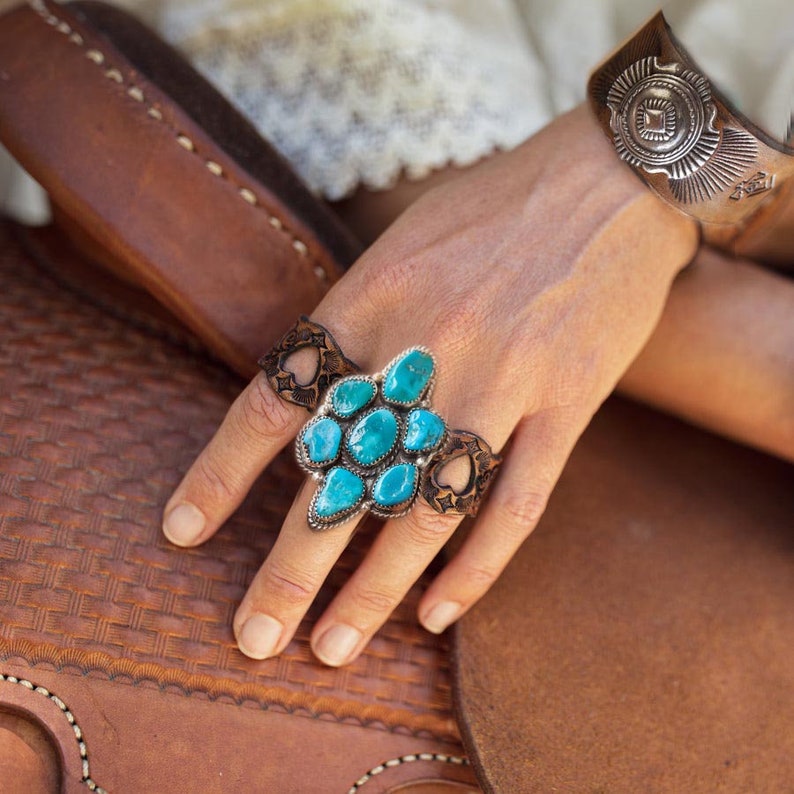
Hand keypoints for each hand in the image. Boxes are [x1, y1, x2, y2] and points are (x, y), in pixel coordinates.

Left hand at [162, 104, 697, 664]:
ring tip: (333, 648)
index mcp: (373, 298)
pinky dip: (476, 570)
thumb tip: (311, 407)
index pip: (276, 402)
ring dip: (374, 590)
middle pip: (345, 477)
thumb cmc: (493, 206)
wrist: (611, 178)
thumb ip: (352, 320)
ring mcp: (504, 380)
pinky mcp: (569, 404)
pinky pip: (517, 506)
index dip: (223, 473)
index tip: (183, 532)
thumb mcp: (399, 239)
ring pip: (427, 509)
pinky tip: (438, 615)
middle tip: (254, 637)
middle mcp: (429, 347)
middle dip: (291, 568)